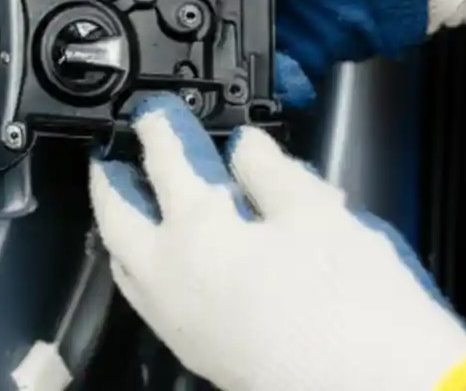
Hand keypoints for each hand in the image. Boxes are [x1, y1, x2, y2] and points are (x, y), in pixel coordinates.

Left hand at [88, 92, 465, 390]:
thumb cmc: (355, 308)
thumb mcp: (321, 216)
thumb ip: (272, 174)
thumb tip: (245, 147)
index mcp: (195, 230)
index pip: (165, 162)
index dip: (160, 129)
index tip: (154, 112)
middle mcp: (169, 278)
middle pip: (117, 219)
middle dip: (110, 183)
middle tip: (109, 159)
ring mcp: (176, 322)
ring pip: (125, 266)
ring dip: (121, 230)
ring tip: (131, 208)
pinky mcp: (196, 353)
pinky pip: (147, 300)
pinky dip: (144, 270)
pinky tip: (170, 264)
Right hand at [173, 0, 465, 91]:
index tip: (180, 16)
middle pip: (218, 10)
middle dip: (214, 36)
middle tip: (208, 57)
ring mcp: (290, 7)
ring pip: (245, 44)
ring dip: (244, 64)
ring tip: (245, 80)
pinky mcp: (313, 41)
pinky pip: (282, 69)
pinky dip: (280, 82)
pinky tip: (285, 86)